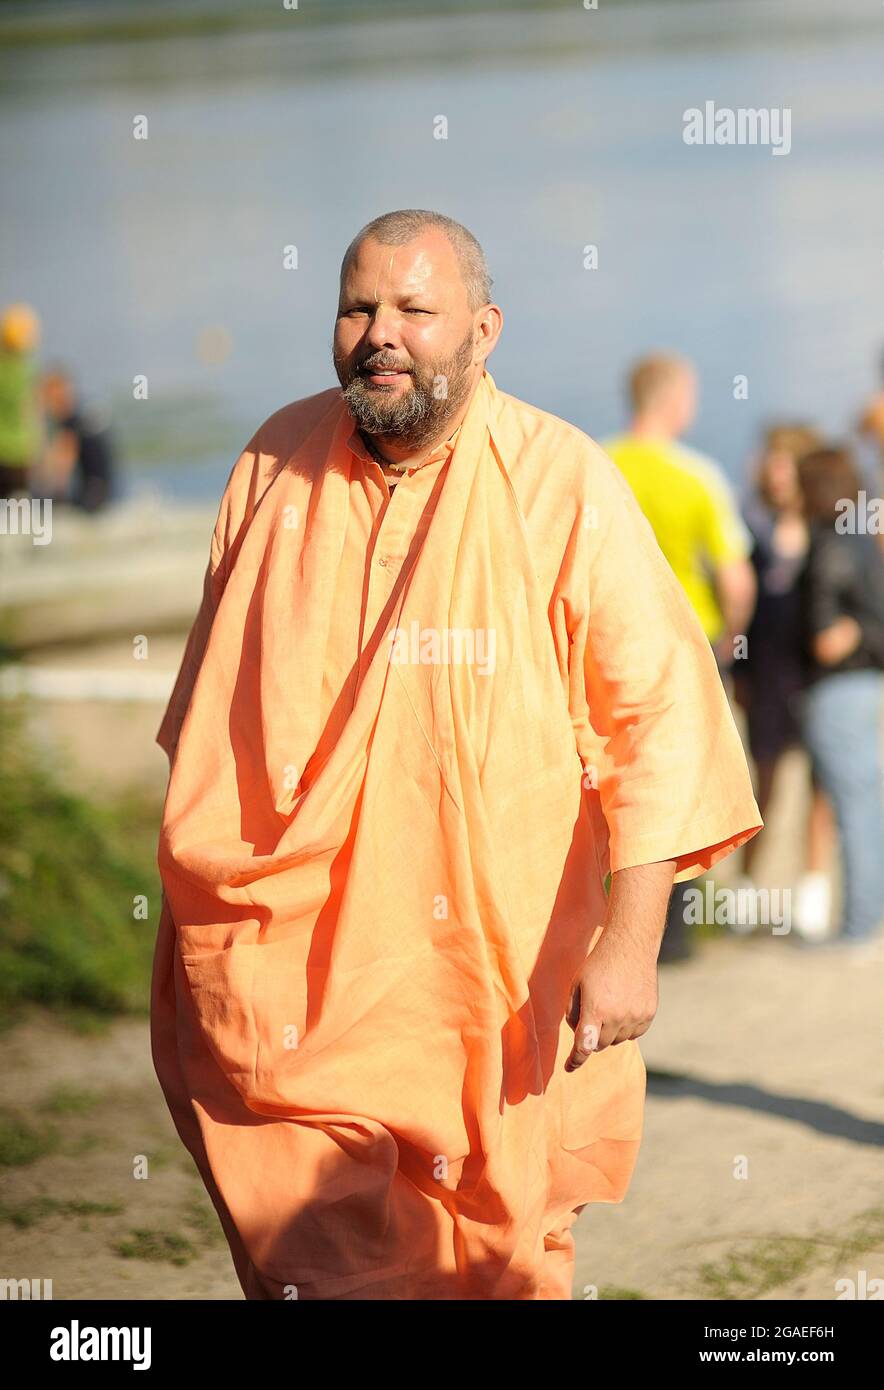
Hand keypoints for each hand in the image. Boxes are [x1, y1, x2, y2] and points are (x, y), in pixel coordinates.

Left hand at [565, 927, 657, 1070]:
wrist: (630, 946)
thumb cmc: (599, 964)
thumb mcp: (577, 984)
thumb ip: (573, 1012)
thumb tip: (578, 1035)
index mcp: (596, 1008)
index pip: (584, 1044)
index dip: (576, 1059)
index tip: (570, 1068)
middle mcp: (617, 1016)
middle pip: (600, 1044)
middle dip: (592, 1037)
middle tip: (592, 1018)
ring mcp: (635, 1016)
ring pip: (617, 1040)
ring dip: (610, 1032)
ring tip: (610, 1006)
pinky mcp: (648, 1014)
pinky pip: (634, 1033)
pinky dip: (626, 1028)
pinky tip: (624, 1007)